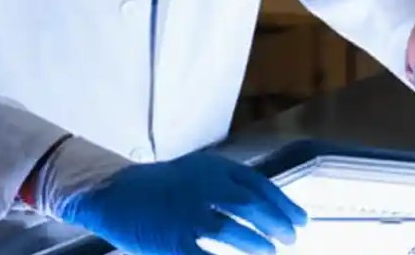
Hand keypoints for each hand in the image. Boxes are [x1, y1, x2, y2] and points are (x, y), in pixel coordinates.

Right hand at [45, 144, 306, 254]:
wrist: (113, 193)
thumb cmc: (158, 186)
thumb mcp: (196, 172)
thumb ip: (226, 185)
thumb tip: (264, 207)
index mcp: (213, 168)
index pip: (260, 185)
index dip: (284, 205)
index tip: (302, 220)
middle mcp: (204, 186)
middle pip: (253, 206)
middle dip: (278, 224)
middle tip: (290, 239)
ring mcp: (189, 213)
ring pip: (236, 231)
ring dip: (258, 244)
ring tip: (269, 252)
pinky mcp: (175, 241)